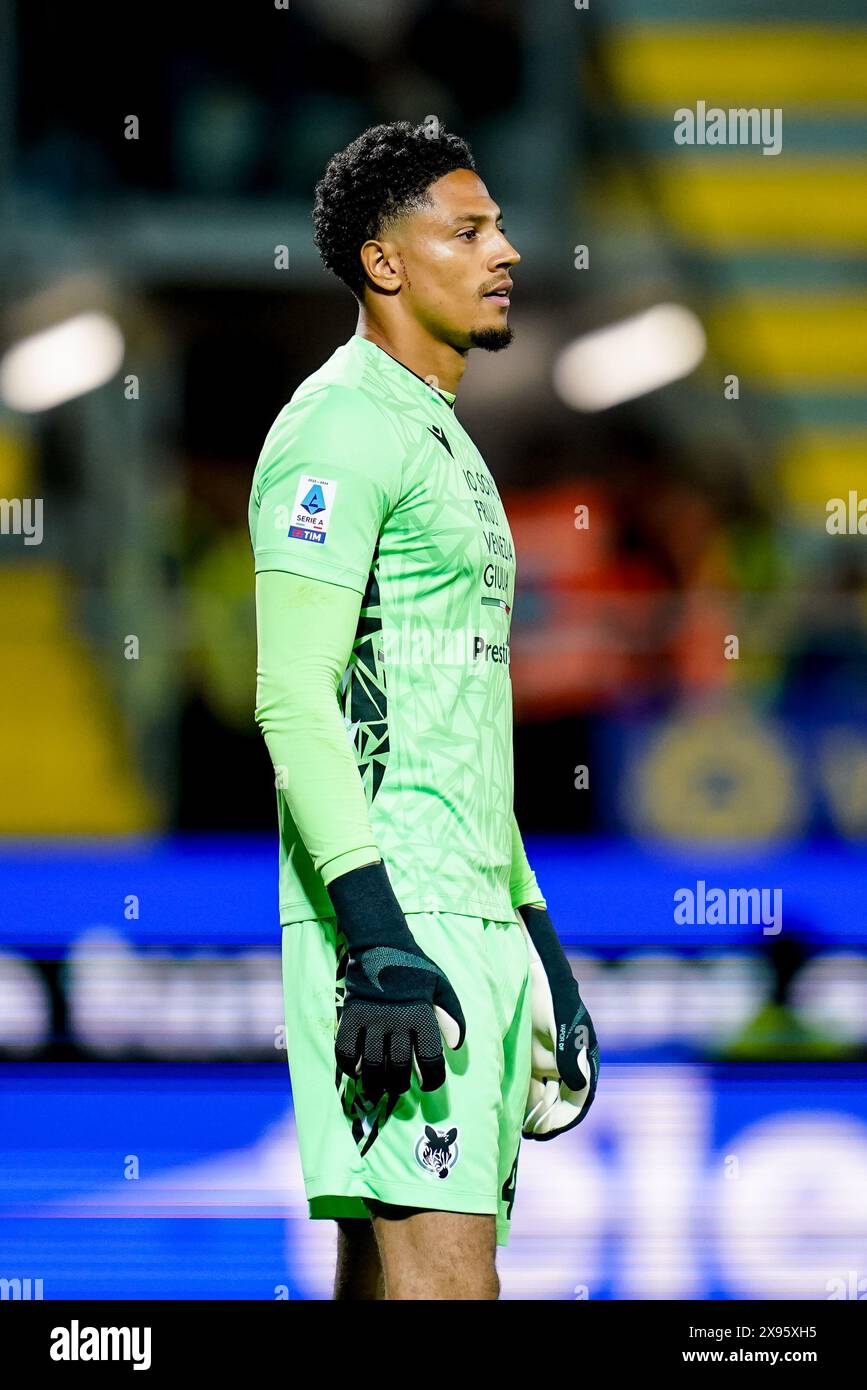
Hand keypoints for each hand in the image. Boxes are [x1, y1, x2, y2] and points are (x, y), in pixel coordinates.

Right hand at [336, 938, 465, 1099]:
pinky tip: (355, 1070)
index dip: (432, 1079)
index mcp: (422, 1015)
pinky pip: (345, 1050)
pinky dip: (348, 1066)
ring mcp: (372, 1019)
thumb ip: (452, 1017)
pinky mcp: (351, 1016)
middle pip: (398, 1068)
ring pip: (372, 1065)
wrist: (381, 945)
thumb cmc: (414, 969)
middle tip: (399, 1084)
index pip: (430, 1059)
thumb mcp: (441, 987)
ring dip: (375, 1082)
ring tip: (379, 1086)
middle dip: (399, 1084)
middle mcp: (397, 1021)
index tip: (427, 1084)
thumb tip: (455, 1047)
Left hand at [518, 904, 599, 1138]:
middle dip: (544, 1118)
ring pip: (541, 1095)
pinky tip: (503, 1101)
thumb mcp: (559, 1021)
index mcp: (580, 1055)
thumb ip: (570, 1053)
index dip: (561, 1119)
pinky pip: (527, 1082)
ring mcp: (546, 1057)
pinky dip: (519, 1096)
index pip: (577, 1100)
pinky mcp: (527, 1052)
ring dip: (530, 1110)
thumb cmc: (546, 989)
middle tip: (523, 1129)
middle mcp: (565, 1061)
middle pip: (558, 1103)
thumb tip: (581, 1086)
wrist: (526, 961)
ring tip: (510, 1121)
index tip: (540, 1130)